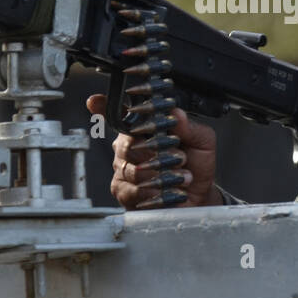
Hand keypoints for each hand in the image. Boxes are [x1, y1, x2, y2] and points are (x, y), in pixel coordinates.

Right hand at [86, 94, 223, 208]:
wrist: (199, 196)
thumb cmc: (196, 165)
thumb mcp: (202, 142)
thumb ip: (191, 128)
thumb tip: (177, 114)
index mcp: (145, 128)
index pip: (121, 113)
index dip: (103, 106)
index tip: (95, 101)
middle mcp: (130, 146)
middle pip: (126, 141)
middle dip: (154, 150)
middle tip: (179, 157)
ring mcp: (124, 168)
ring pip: (129, 167)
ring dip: (159, 173)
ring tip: (180, 176)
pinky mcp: (123, 191)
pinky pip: (128, 189)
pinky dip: (150, 191)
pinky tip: (164, 191)